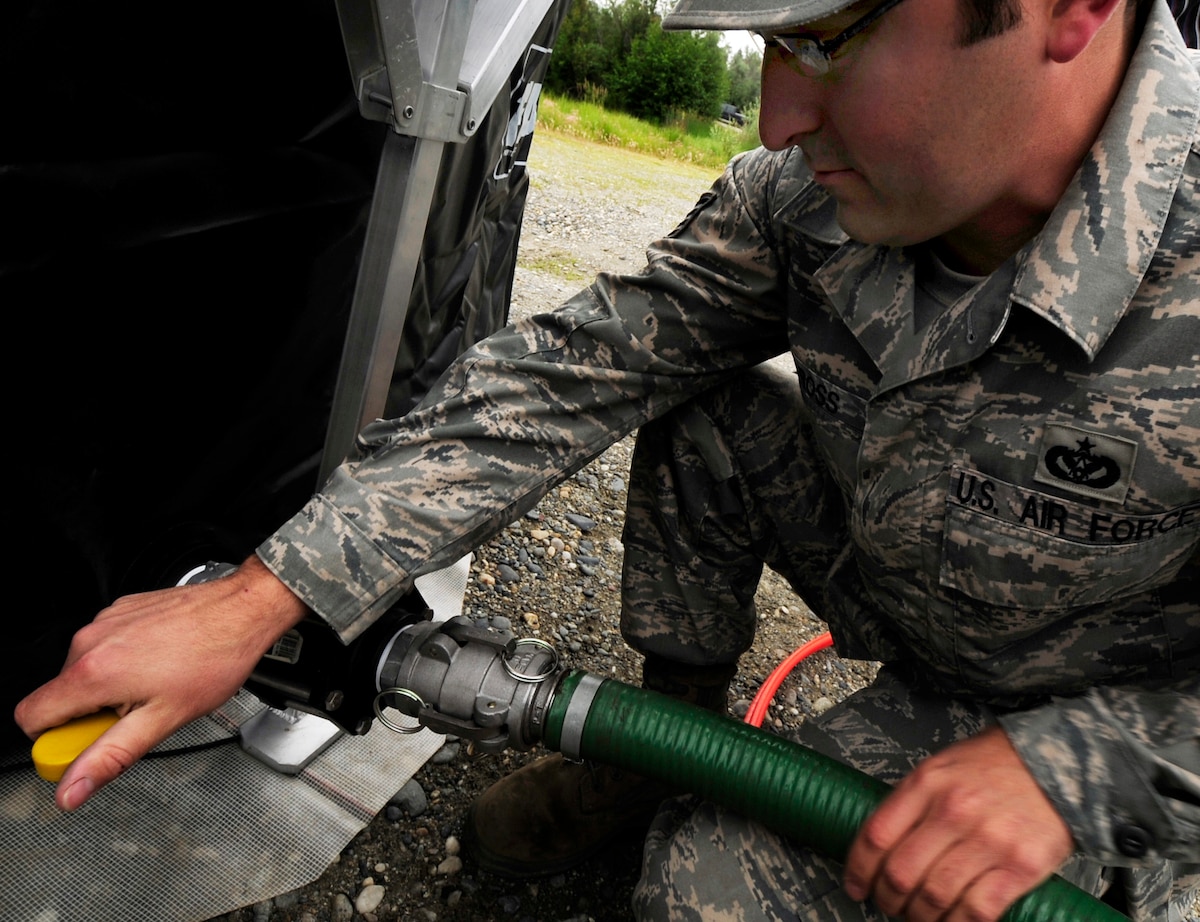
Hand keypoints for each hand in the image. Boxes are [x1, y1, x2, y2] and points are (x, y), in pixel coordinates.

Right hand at [14, 555, 306, 810]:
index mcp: (93, 672)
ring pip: (84, 671)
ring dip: (109, 688)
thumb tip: (71, 790)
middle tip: (137, 715)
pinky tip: (159, 662)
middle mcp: (90, 641)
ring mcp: (105, 621)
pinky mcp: (121, 610)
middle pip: (59, 696)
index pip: (29, 718)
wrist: (243, 610)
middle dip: (90, 715)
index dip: (53, 741)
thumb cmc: (214, 660)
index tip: (86, 746)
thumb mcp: (163, 721)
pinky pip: (104, 646)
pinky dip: (122, 661)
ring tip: (155, 686)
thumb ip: (109, 758)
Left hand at [843, 725, 1073, 921]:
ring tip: (919, 916)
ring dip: (920, 917)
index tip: (856, 885)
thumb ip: (912, 801)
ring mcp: (988, 840)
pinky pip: (977, 910)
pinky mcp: (1021, 866)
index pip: (876, 836)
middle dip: (888, 899)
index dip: (859, 870)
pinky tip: (952, 921)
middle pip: (901, 873)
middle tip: (889, 905)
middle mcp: (953, 811)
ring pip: (935, 897)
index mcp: (927, 783)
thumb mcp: (942, 766)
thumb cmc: (995, 765)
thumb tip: (881, 844)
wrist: (1058, 763)